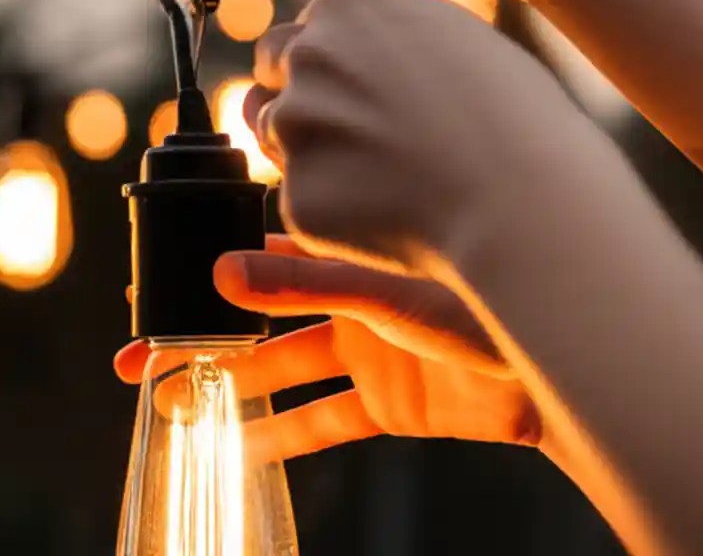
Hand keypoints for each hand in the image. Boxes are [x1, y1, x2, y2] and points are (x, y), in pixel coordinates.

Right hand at [115, 236, 540, 462]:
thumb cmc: (488, 303)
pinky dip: (281, 438)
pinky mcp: (385, 403)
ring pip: (279, 371)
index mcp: (348, 256)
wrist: (561, 370)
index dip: (208, 267)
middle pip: (256, 319)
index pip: (262, 253)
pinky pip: (323, 421)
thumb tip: (223, 274)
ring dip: (227, 387)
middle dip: (200, 335)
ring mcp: (364, 353)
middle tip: (142, 354)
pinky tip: (236, 449)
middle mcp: (349, 301)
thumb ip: (307, 284)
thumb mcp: (388, 292)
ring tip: (170, 402)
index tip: (159, 283)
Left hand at [254, 0, 609, 273]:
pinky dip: (334, 211)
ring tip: (387, 174)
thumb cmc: (510, 117)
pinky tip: (390, 214)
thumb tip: (334, 41)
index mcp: (347, 6)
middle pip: (273, 76)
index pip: (301, 33)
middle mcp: (307, 56)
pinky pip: (302, 201)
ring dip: (313, 154)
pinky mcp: (295, 194)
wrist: (524, 198)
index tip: (367, 95)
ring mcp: (294, 126)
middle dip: (302, 100)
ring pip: (276, 138)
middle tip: (363, 136)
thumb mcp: (450, 37)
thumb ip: (381, 35)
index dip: (330, 68)